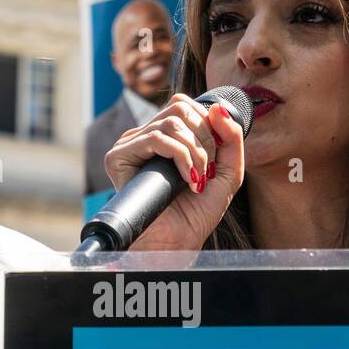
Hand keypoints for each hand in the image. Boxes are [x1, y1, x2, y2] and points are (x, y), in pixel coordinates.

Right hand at [103, 94, 244, 252]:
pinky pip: (156, 138)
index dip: (207, 123)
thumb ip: (231, 138)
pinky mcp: (118, 157)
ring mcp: (130, 146)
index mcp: (165, 137)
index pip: (184, 104)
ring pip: (170, 121)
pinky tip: (187, 181)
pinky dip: (180, 157)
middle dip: (204, 137)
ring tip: (197, 179)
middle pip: (179, 107)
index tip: (215, 157)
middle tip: (206, 170)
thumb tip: (219, 107)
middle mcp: (144, 138)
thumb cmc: (197, 214)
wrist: (177, 244)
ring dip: (195, 151)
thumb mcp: (227, 172)